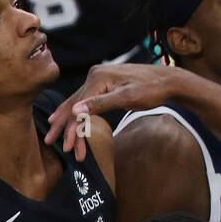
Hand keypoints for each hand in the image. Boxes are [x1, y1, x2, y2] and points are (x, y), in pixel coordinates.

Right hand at [44, 63, 170, 160]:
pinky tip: (70, 118)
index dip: (71, 128)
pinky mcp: (105, 82)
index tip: (68, 147)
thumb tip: (76, 110)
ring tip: (57, 135)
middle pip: (74, 103)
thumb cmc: (151, 90)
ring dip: (70, 121)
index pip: (78, 106)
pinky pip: (86, 99)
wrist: (168, 80)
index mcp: (98, 77)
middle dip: (65, 126)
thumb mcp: (128, 98)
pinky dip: (78, 112)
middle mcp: (95, 75)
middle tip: (51, 142)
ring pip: (79, 102)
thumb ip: (101, 104)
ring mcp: (99, 78)